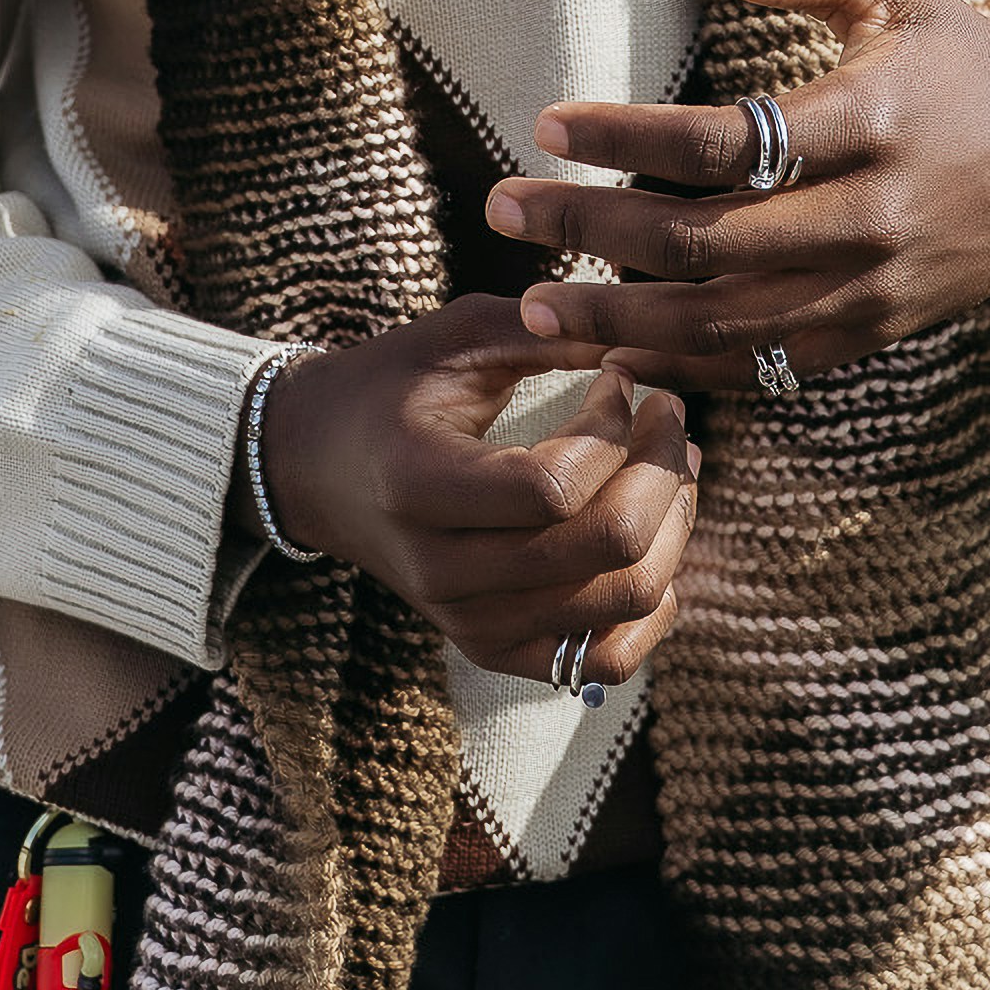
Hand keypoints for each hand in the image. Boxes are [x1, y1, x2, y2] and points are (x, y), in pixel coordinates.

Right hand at [253, 295, 701, 687]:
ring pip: (622, 601)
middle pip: (605, 547)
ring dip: (672, 527)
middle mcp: (442, 571)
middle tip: (666, 415)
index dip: (613, 430)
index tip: (620, 379)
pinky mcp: (491, 648)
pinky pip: (604, 657)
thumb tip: (648, 340)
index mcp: (418, 485)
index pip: (553, 488)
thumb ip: (544, 332)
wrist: (318, 470)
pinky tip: (651, 541)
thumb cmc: (390, 388)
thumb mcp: (454, 337)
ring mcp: (468, 622)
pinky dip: (649, 603)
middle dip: (663, 470)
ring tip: (669, 465)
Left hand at [484, 0, 989, 386]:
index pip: (723, 141)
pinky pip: (767, 368)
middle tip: (502, 213)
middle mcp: (871, 215)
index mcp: (869, 119)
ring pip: (726, 325)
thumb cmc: (961, 54)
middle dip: (591, 232)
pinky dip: (687, 371)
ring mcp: (875, 287)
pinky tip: (616, 357)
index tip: (546, 124)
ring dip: (619, 323)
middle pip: (707, 242)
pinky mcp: (876, 333)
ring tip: (530, 307)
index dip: (626, 138)